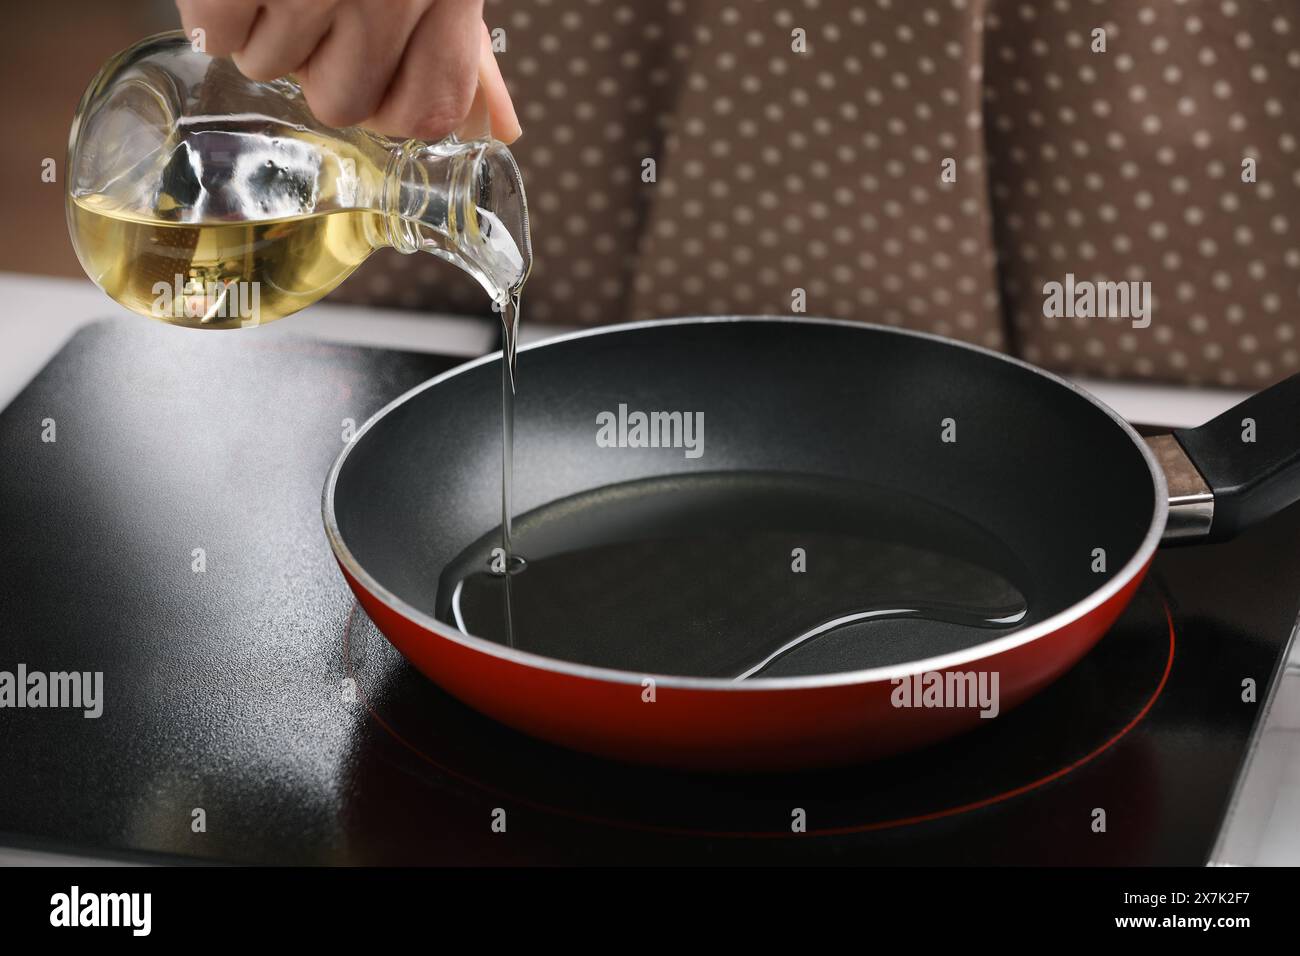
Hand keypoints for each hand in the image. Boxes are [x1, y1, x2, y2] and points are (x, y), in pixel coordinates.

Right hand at [176, 0, 520, 142]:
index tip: (371, 62)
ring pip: (272, 68)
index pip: (428, 111)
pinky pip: (217, 36)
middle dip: (316, 60)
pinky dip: (213, 9)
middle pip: (344, 102)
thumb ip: (464, 38)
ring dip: (261, 24)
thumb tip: (497, 127)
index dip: (390, 102)